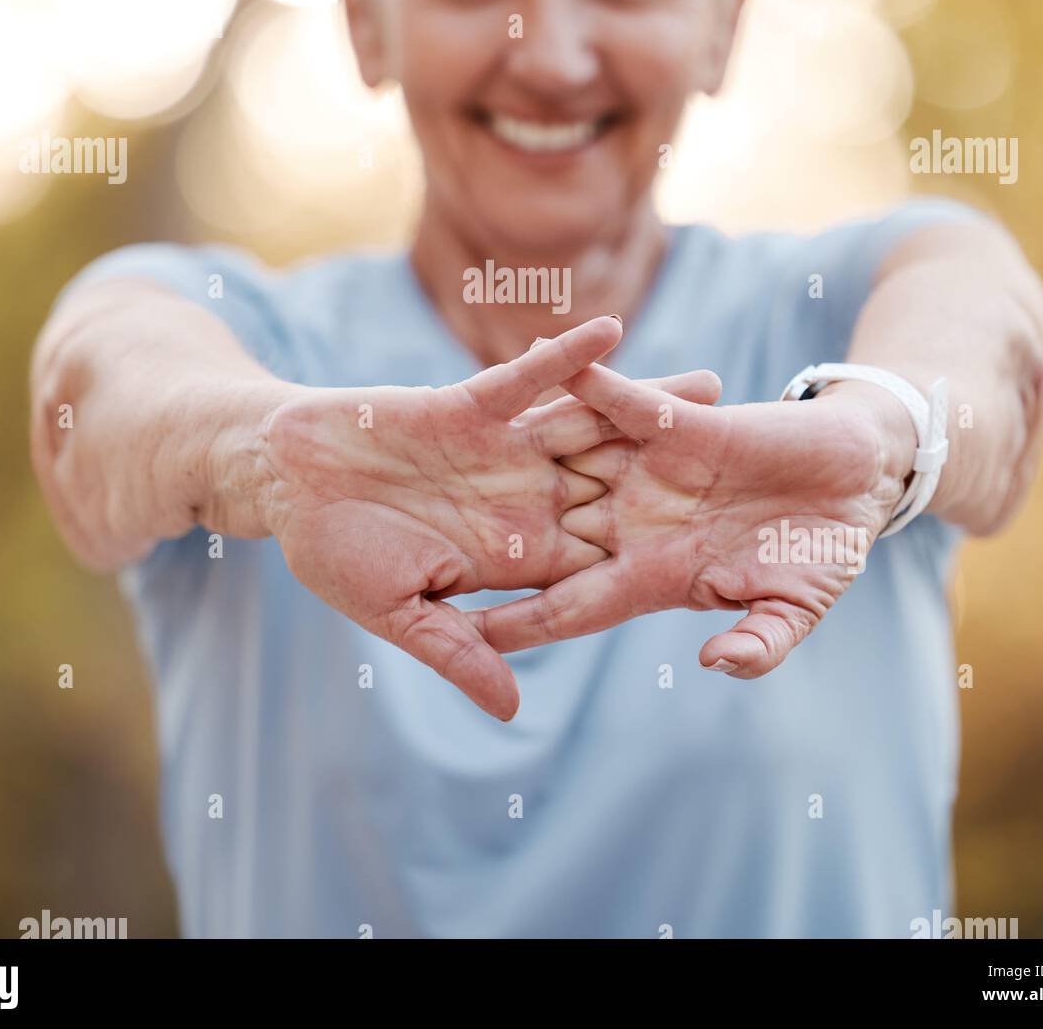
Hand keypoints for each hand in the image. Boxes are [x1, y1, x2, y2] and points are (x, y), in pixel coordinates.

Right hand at [259, 315, 721, 719]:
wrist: (285, 478)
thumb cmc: (331, 553)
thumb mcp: (397, 613)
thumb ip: (458, 651)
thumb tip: (512, 712)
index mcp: (512, 554)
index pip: (598, 558)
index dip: (660, 556)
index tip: (728, 556)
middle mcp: (519, 497)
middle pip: (616, 485)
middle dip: (680, 473)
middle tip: (757, 459)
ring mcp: (500, 448)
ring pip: (588, 424)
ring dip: (647, 402)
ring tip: (716, 383)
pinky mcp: (471, 404)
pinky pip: (528, 378)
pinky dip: (567, 357)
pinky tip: (614, 330)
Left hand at [473, 365, 916, 679]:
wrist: (854, 479)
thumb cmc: (824, 552)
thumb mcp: (793, 605)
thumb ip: (759, 640)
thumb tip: (717, 666)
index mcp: (654, 574)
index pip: (570, 604)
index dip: (519, 621)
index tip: (463, 638)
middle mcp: (635, 520)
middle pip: (544, 532)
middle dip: (483, 537)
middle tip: (414, 541)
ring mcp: (649, 469)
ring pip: (564, 460)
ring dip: (511, 452)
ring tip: (439, 439)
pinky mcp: (675, 420)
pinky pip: (617, 399)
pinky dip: (581, 379)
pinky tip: (531, 359)